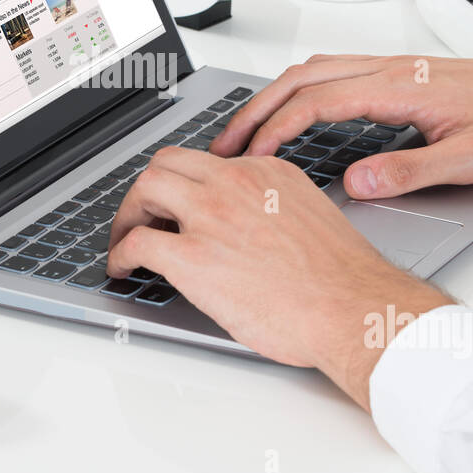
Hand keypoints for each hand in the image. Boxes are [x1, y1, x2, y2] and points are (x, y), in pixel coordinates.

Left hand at [106, 148, 452, 407]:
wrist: (353, 308)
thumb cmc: (343, 282)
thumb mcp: (310, 218)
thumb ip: (273, 211)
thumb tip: (249, 231)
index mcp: (266, 172)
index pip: (208, 163)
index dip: (186, 186)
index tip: (179, 207)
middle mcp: (235, 182)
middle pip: (168, 163)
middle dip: (148, 191)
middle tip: (143, 217)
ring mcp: (210, 215)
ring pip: (145, 188)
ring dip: (128, 214)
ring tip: (126, 239)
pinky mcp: (191, 256)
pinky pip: (136, 242)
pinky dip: (120, 254)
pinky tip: (123, 269)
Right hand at [211, 48, 472, 199]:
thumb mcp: (471, 159)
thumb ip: (410, 171)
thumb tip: (357, 181)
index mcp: (401, 86)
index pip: (317, 102)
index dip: (275, 129)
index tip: (249, 158)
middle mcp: (392, 69)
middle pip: (303, 78)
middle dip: (257, 109)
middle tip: (226, 143)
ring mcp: (395, 68)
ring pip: (316, 70)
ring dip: (275, 97)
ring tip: (249, 131)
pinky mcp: (402, 76)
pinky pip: (335, 74)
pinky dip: (301, 92)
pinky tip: (296, 114)